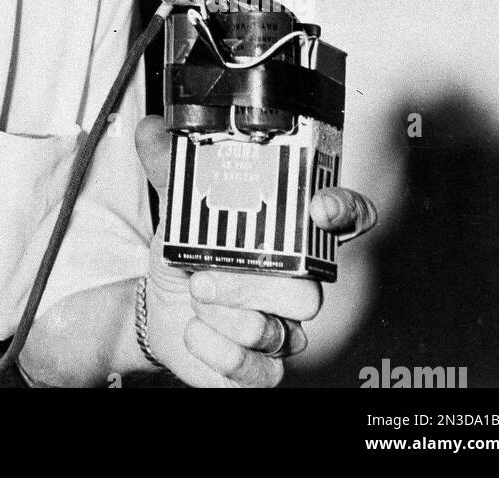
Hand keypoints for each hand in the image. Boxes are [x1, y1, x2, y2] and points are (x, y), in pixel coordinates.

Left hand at [134, 115, 377, 386]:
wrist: (159, 305)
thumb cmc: (187, 250)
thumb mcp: (176, 203)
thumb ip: (168, 163)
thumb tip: (153, 127)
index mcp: (287, 236)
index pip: (344, 221)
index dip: (345, 212)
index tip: (319, 207)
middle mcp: (296, 283)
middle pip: (308, 291)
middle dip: (250, 284)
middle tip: (204, 276)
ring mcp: (283, 329)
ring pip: (279, 332)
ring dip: (225, 315)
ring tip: (194, 296)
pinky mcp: (263, 367)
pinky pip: (256, 370)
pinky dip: (216, 351)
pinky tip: (194, 331)